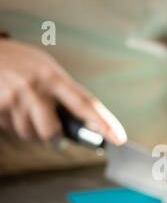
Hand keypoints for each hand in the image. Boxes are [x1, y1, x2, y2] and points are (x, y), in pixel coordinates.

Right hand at [0, 39, 124, 143]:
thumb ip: (63, 93)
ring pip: (30, 135)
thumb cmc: (20, 62)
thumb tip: (85, 124)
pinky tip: (12, 110)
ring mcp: (13, 97)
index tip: (118, 139)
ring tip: (27, 113)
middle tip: (56, 138)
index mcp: (52, 76)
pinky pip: (12, 130)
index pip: (84, 103)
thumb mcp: (45, 68)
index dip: (104, 123)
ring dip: (32, 133)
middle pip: (52, 132)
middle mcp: (34, 87)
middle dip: (55, 140)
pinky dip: (15, 127)